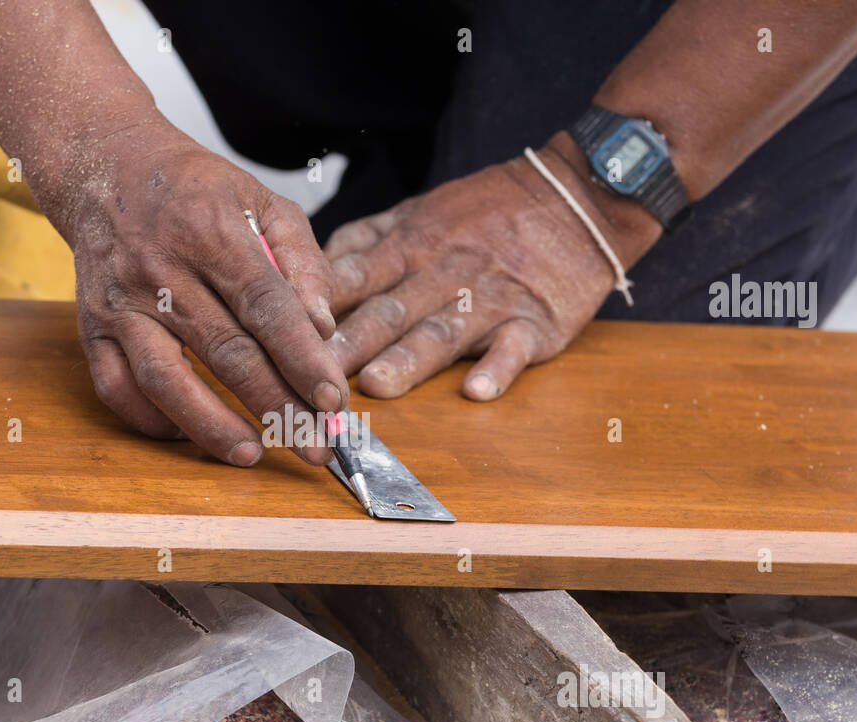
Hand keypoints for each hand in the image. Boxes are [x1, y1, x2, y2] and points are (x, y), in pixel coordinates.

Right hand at [46, 113, 347, 466]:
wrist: (106, 167)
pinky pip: (115, 386)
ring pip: (166, 379)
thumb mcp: (263, 202)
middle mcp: (162, 270)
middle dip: (277, 407)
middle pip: (227, 352)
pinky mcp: (91, 326)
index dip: (302, 359)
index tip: (333, 401)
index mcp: (212, 233)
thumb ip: (302, 262)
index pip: (267, 306)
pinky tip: (189, 434)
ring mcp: (121, 302)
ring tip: (253, 455)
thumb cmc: (197, 191)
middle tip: (315, 448)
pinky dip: (150, 419)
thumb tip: (324, 329)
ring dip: (212, 426)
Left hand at [325, 132, 661, 399]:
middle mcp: (443, 273)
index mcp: (410, 246)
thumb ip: (367, 240)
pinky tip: (478, 391)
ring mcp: (490, 299)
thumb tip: (313, 265)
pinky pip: (514, 347)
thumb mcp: (421, 210)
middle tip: (309, 375)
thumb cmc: (489, 211)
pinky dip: (497, 369)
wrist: (579, 196)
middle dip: (347, 344)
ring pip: (442, 331)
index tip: (277, 331)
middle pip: (388, 311)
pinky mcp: (535, 321)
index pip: (353, 277)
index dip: (314, 306)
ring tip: (378, 385)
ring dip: (409, 360)